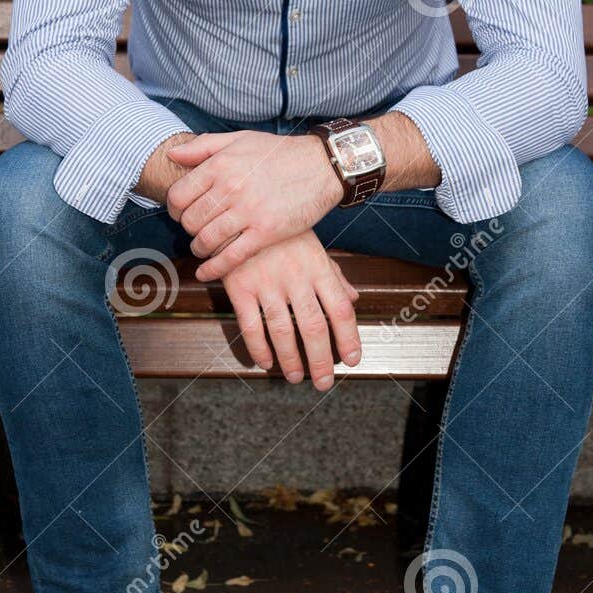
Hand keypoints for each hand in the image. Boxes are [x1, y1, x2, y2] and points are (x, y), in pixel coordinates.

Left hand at [165, 129, 342, 279]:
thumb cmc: (279, 153)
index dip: (173, 209)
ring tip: (203, 248)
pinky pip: (231, 257)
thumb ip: (203, 146)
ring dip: (200, 249)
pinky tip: (206, 272)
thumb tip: (172, 156)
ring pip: (207, 240)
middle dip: (188, 229)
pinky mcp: (266, 232)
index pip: (178, 196)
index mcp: (220, 165)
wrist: (322, 166)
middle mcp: (231, 188)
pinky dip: (214, 269)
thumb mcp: (240, 139)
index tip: (180, 214)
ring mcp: (248, 212)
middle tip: (196, 230)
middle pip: (190, 220)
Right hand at [222, 230, 361, 389]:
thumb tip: (353, 299)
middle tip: (323, 382)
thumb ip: (333, 275)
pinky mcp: (239, 287)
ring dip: (290, 359)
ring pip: (282, 331)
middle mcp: (296, 277)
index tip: (352, 360)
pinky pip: (251, 326)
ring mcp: (266, 282)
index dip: (349, 338)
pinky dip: (259, 348)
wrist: (241, 210)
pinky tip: (266, 362)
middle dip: (321, 360)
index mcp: (318, 267)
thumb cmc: (282, 231)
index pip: (341, 309)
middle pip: (314, 327)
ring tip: (295, 376)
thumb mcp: (313, 246)